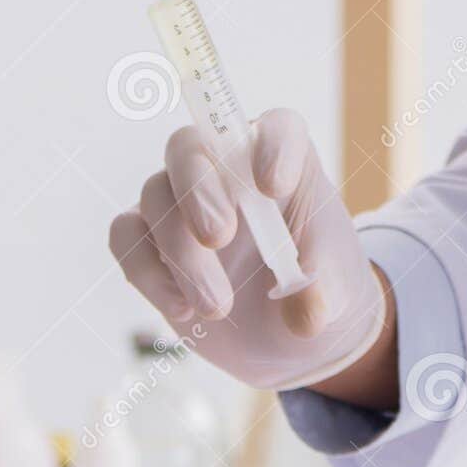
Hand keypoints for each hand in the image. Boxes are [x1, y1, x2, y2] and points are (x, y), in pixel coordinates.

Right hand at [108, 109, 387, 391]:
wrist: (286, 337)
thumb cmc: (319, 293)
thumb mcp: (340, 298)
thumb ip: (327, 296)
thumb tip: (306, 317)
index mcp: (285, 164)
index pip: (276, 129)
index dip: (270, 146)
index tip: (274, 187)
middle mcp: (227, 171)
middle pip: (188, 146)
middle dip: (197, 191)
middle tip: (218, 238)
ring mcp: (182, 203)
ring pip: (154, 196)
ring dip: (180, 253)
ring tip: (218, 307)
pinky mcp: (151, 244)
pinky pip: (126, 238)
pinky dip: (149, 274)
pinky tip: (185, 310)